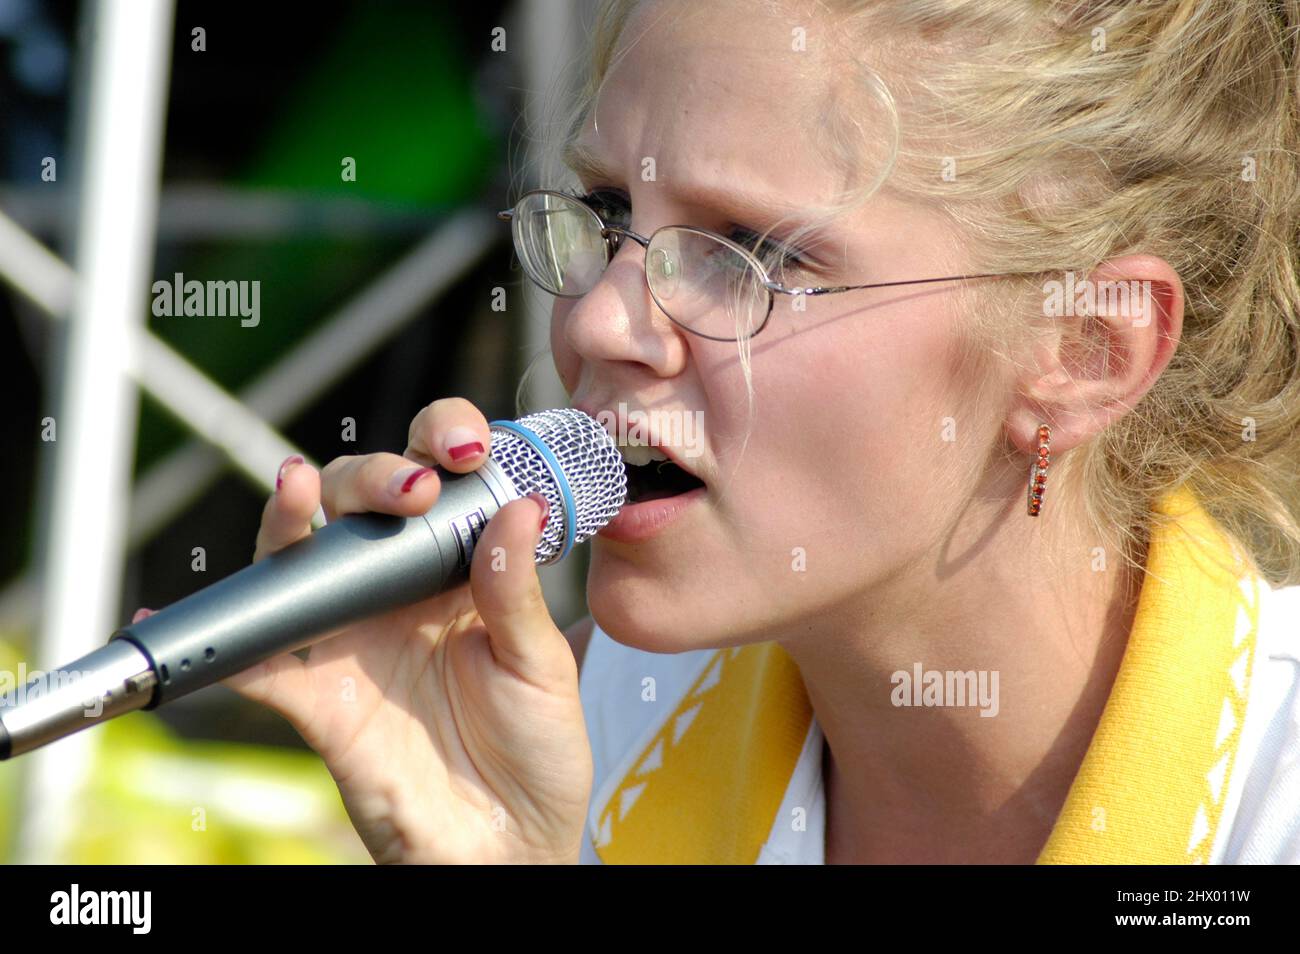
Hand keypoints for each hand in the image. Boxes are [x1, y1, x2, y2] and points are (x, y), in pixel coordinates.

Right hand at [138, 398, 593, 862]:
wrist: (504, 847)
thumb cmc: (536, 752)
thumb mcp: (542, 669)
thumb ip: (518, 594)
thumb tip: (519, 507)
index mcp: (461, 568)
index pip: (441, 477)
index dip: (444, 440)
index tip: (466, 446)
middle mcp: (397, 587)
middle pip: (362, 499)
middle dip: (376, 472)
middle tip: (415, 488)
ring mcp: (350, 634)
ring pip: (300, 554)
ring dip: (293, 515)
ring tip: (300, 488)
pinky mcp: (314, 693)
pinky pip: (253, 661)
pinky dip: (216, 639)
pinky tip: (166, 617)